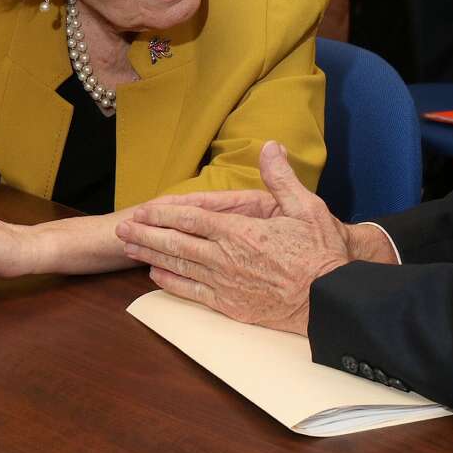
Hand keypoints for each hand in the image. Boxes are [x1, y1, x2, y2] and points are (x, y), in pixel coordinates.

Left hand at [115, 141, 350, 334]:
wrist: (330, 300)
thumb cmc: (321, 253)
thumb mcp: (307, 207)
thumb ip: (281, 177)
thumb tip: (270, 146)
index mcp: (240, 231)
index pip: (191, 219)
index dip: (163, 214)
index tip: (142, 210)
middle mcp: (225, 258)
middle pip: (176, 243)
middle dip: (145, 234)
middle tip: (121, 229)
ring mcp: (225, 284)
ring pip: (179, 268)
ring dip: (151, 257)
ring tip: (129, 249)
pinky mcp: (230, 306)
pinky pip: (192, 294)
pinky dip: (171, 284)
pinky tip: (156, 277)